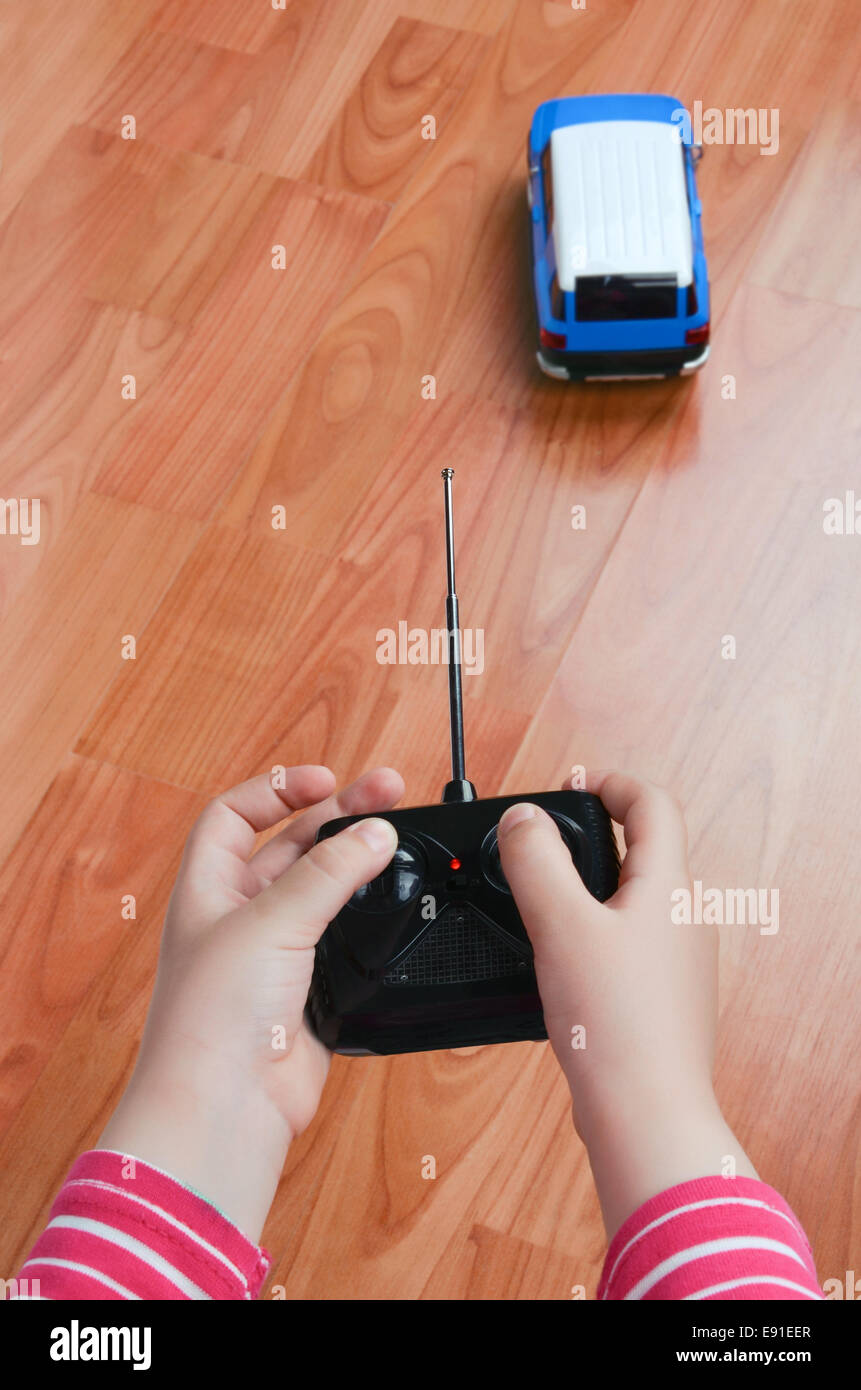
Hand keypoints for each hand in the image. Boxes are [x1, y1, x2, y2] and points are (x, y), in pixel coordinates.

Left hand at [98, 764, 402, 1240]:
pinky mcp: (309, 993)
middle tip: (388, 794)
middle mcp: (238, 918)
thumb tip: (375, 832)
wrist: (226, 1109)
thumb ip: (328, 874)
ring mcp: (275, 957)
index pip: (233, 816)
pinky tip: (396, 901)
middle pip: (290, 848)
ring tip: (400, 839)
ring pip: (322, 894)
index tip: (325, 780)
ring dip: (357, 865)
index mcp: (207, 889)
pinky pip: (345, 941)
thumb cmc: (212, 1019)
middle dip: (337, 818)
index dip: (275, 790)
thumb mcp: (270, 922)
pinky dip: (369, 919)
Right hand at [497, 770, 756, 1236]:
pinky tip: (556, 960)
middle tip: (541, 842)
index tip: (568, 786)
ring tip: (539, 899)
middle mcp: (685, 919)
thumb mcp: (561, 925)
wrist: (645, 1114)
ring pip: (633, 899)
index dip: (610, 782)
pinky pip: (627, 943)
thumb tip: (523, 819)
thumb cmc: (614, 1023)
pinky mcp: (660, 998)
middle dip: (591, 835)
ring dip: (588, 886)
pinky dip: (592, 932)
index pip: (653, 804)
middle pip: (644, 849)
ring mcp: (677, 962)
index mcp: (671, 887)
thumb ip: (537, 861)